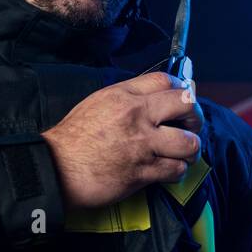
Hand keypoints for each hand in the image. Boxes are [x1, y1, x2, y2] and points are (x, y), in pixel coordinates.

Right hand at [41, 71, 203, 210]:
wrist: (56, 167)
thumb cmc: (71, 140)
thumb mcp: (95, 103)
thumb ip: (124, 99)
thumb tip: (148, 101)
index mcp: (123, 96)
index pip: (166, 80)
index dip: (181, 89)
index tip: (182, 102)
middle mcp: (137, 116)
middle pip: (187, 105)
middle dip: (195, 118)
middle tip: (190, 127)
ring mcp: (142, 144)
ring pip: (189, 142)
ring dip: (190, 150)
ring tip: (183, 154)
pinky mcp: (143, 171)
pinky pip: (176, 169)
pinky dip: (176, 171)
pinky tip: (168, 171)